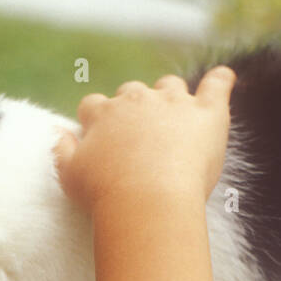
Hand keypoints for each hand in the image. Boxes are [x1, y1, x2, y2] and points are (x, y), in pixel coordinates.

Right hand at [52, 66, 235, 214]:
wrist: (146, 201)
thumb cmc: (104, 194)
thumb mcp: (69, 175)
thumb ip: (62, 149)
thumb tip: (58, 132)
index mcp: (103, 114)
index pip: (94, 105)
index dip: (97, 119)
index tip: (100, 136)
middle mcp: (136, 100)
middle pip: (132, 92)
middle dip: (133, 107)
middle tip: (139, 137)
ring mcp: (174, 103)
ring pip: (170, 85)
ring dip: (170, 96)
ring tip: (175, 117)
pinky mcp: (207, 113)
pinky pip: (217, 84)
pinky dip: (220, 80)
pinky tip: (223, 79)